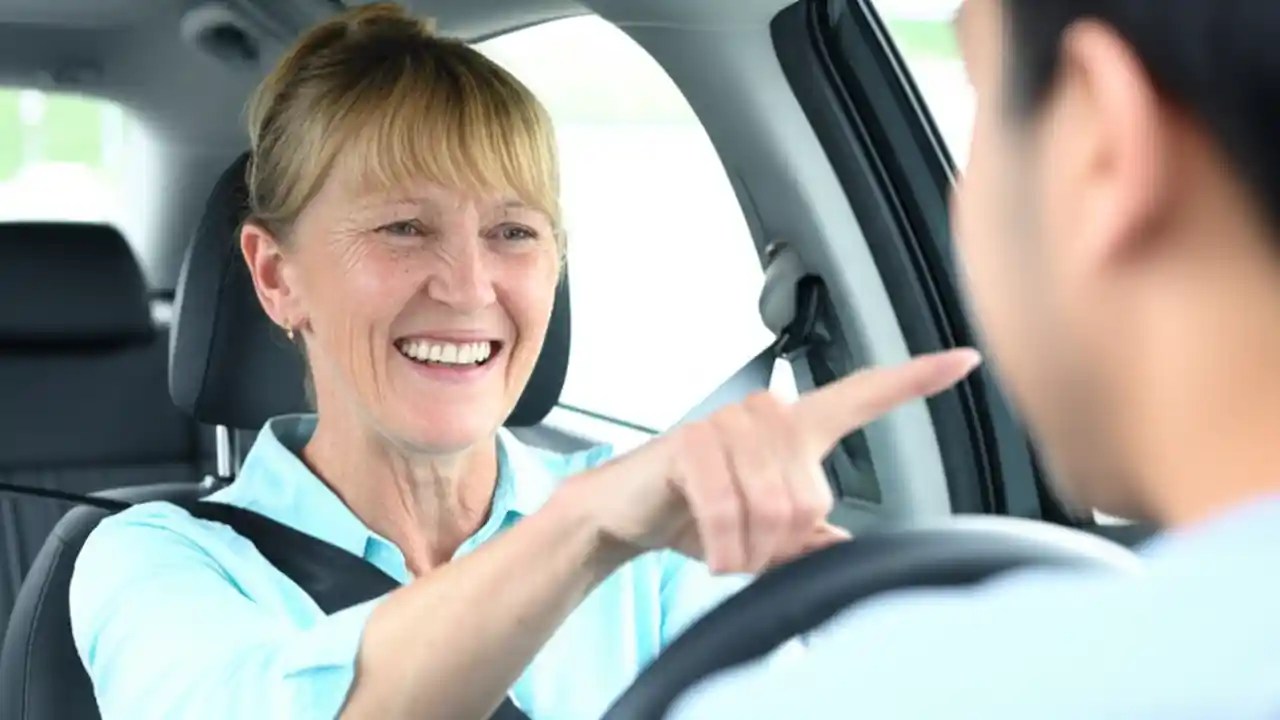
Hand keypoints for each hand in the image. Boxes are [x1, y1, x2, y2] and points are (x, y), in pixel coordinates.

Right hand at [567, 349, 981, 573]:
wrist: (627, 510)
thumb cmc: (694, 510)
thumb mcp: (759, 531)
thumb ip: (805, 537)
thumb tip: (844, 549)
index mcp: (794, 428)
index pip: (862, 395)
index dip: (915, 380)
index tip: (964, 359)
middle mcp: (768, 414)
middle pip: (812, 499)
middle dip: (778, 543)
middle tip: (745, 547)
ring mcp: (729, 423)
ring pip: (774, 508)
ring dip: (748, 550)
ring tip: (724, 547)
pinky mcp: (692, 442)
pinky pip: (728, 511)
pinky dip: (723, 547)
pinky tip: (712, 552)